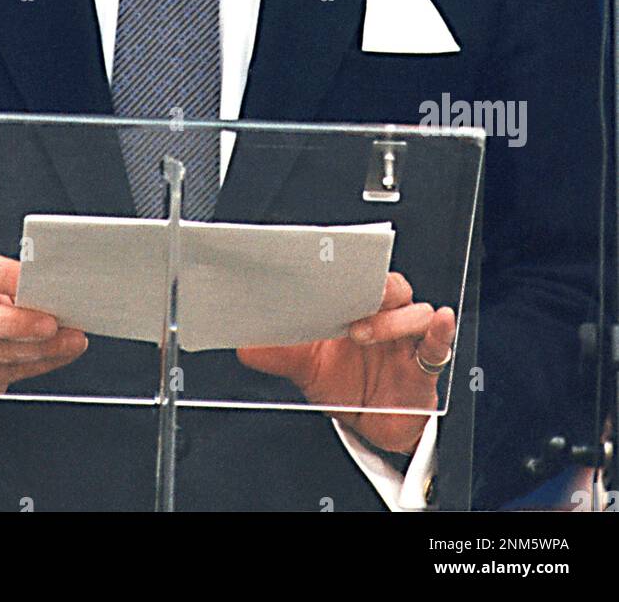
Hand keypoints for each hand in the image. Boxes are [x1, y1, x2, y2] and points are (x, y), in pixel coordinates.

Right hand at [0, 250, 87, 396]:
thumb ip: (15, 279)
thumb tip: (56, 284)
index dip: (7, 277)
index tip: (39, 278)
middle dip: (18, 323)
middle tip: (52, 323)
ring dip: (38, 349)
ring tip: (69, 339)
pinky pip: (4, 375)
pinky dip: (39, 363)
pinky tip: (59, 353)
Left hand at [236, 273, 454, 454]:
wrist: (372, 427)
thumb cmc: (344, 385)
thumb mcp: (306, 370)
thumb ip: (279, 354)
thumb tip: (245, 346)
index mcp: (355, 307)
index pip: (357, 275)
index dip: (348, 264)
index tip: (329, 259)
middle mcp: (384, 316)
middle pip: (390, 285)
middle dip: (373, 285)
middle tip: (353, 290)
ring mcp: (406, 339)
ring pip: (413, 311)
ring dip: (390, 319)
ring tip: (363, 332)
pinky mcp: (424, 365)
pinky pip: (438, 343)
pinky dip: (440, 331)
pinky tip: (440, 321)